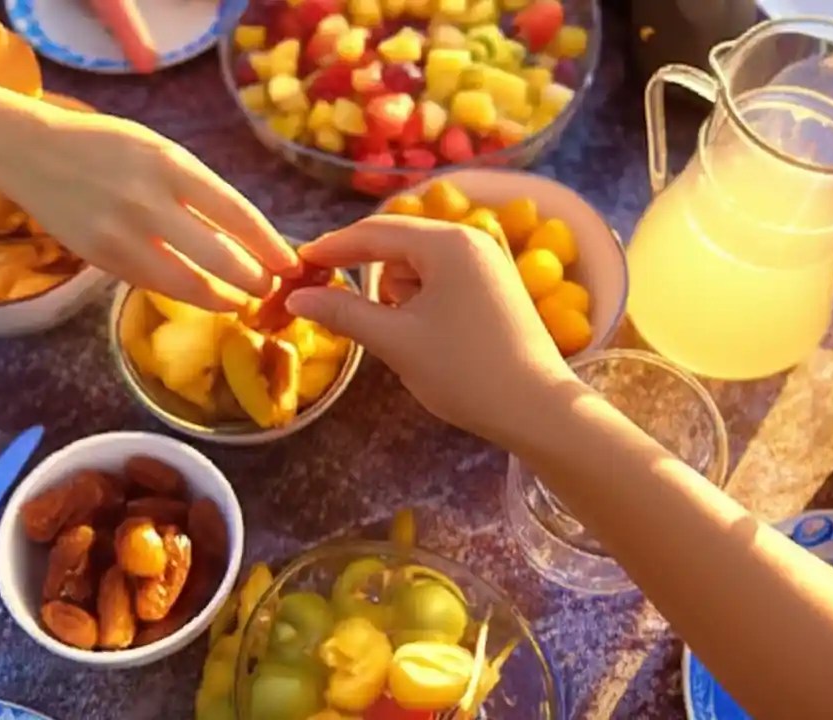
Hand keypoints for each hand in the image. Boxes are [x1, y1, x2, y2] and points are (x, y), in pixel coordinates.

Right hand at [0, 106, 297, 310]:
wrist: (31, 153)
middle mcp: (149, 202)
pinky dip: (185, 294)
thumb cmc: (107, 147)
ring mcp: (123, 235)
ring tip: (240, 298)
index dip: (270, 245)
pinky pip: (155, 286)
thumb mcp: (159, 151)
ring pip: (188, 284)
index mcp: (171, 165)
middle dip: (253, 279)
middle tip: (269, 287)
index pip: (237, 214)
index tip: (292, 263)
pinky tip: (203, 295)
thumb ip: (198, 191)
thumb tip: (248, 236)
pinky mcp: (102, 260)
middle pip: (219, 257)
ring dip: (222, 297)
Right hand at [286, 216, 571, 441]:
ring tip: (396, 334)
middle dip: (362, 272)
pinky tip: (420, 334)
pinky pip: (441, 279)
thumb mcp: (395, 341)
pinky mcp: (495, 287)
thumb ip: (344, 312)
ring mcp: (487, 262)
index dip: (331, 248)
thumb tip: (298, 297)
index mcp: (447, 242)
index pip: (373, 232)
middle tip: (326, 297)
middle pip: (396, 243)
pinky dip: (419, 300)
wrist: (537, 409)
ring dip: (394, 292)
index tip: (295, 264)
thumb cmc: (464, 372)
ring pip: (417, 265)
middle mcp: (470, 239)